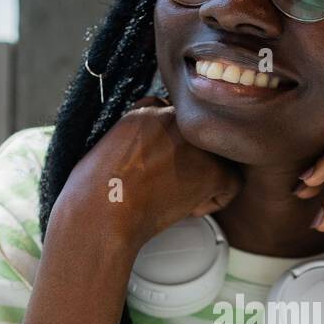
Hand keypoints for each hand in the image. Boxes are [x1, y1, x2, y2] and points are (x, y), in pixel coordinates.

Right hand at [51, 98, 242, 253]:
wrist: (100, 211)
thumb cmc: (91, 192)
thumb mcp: (103, 149)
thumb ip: (131, 140)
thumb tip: (147, 157)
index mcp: (145, 111)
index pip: (171, 120)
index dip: (167, 148)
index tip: (154, 169)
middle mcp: (174, 118)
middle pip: (197, 138)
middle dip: (188, 160)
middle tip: (167, 185)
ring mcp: (195, 142)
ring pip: (217, 157)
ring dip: (203, 178)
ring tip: (175, 196)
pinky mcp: (212, 169)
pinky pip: (232, 183)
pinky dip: (214, 202)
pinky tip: (188, 209)